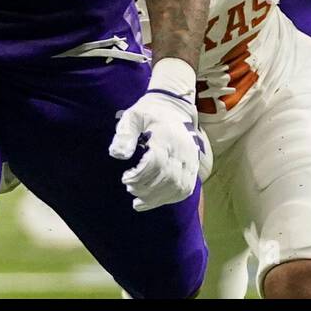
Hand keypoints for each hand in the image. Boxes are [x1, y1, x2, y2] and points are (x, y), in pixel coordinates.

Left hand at [109, 58, 210, 211]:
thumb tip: (117, 155)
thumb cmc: (148, 114)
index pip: (156, 162)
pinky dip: (168, 199)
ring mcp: (190, 160)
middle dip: (146, 188)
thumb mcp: (132, 117)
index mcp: (167, 136)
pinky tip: (152, 201)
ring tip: (138, 198)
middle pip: (167, 178)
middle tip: (130, 188)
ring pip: (177, 187)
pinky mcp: (193, 169)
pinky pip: (185, 190)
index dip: (140, 175)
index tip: (125, 178)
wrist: (173, 109)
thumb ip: (124, 134)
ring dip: (156, 198)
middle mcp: (182, 150)